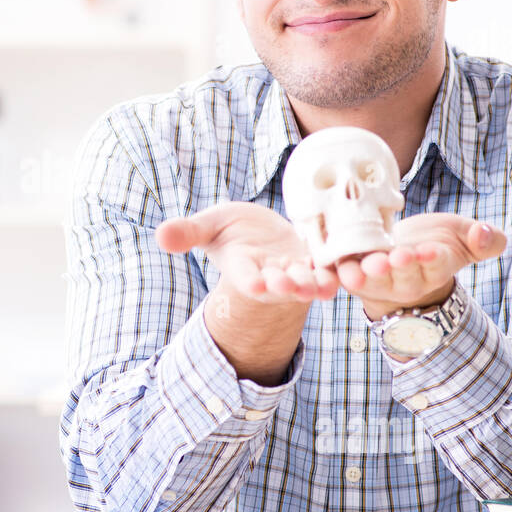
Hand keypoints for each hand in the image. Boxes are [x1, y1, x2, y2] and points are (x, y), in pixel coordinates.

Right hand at [155, 200, 338, 303]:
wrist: (263, 235)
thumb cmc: (231, 230)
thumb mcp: (208, 227)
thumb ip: (188, 233)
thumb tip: (160, 235)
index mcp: (243, 267)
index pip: (245, 277)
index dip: (250, 281)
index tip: (256, 283)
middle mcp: (270, 274)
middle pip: (279, 283)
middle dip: (286, 285)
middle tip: (291, 284)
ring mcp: (296, 270)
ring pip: (308, 280)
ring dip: (316, 284)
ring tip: (326, 285)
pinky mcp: (317, 261)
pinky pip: (330, 268)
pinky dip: (339, 270)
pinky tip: (352, 270)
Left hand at [334, 213, 506, 318]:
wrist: (398, 253)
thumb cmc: (433, 242)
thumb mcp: (461, 237)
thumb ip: (483, 240)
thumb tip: (486, 233)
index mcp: (434, 268)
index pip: (435, 264)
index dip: (432, 258)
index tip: (431, 250)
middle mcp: (405, 278)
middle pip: (403, 274)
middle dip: (401, 266)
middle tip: (399, 257)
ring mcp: (377, 278)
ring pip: (372, 278)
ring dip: (369, 273)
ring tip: (370, 264)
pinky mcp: (352, 274)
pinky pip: (344, 276)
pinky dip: (339, 273)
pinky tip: (336, 268)